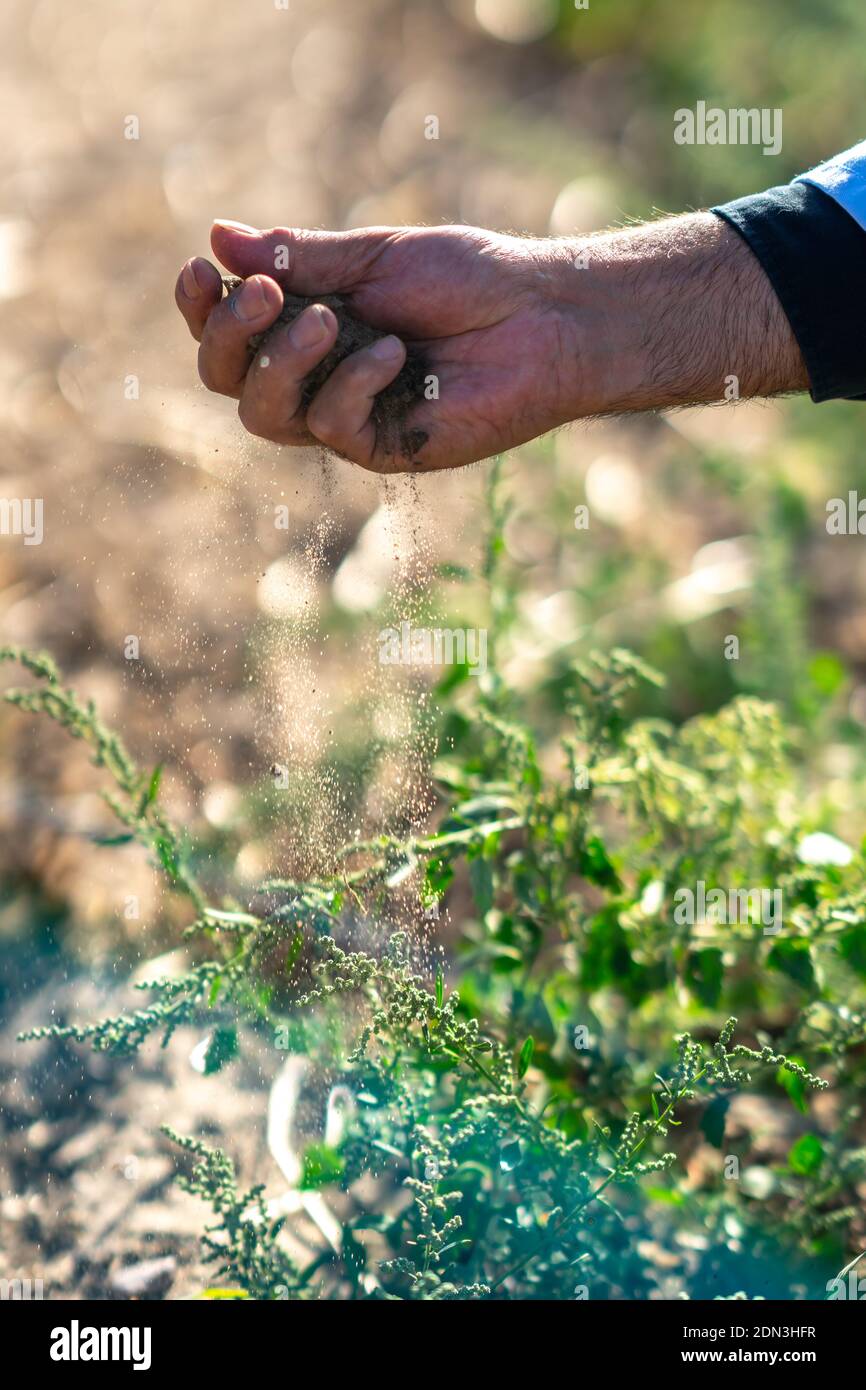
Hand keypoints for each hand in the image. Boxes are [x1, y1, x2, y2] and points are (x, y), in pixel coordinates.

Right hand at [175, 220, 580, 472]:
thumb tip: (220, 235)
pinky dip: (352, 383)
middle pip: (228, 381)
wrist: (544, 317)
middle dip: (229, 335)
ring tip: (327, 318)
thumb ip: (302, 256)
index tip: (201, 267)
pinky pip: (331, 427)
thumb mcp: (378, 256)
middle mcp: (317, 378)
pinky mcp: (384, 449)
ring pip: (264, 415)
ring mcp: (348, 418)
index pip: (230, 334)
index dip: (202, 308)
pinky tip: (396, 354)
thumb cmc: (472, 281)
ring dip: (282, 362)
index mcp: (308, 328)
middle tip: (268, 294)